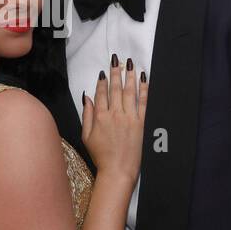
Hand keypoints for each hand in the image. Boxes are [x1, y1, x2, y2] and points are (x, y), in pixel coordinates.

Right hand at [81, 55, 146, 182]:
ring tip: (130, 64)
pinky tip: (144, 80)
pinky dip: (143, 90)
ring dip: (129, 76)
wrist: (118, 170)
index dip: (102, 81)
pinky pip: (143, 103)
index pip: (101, 93)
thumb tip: (86, 97)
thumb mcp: (86, 136)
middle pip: (115, 88)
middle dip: (116, 72)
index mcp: (100, 117)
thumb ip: (86, 115)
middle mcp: (115, 114)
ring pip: (129, 92)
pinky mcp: (141, 123)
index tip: (103, 71)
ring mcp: (129, 118)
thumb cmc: (101, 156)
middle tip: (117, 59)